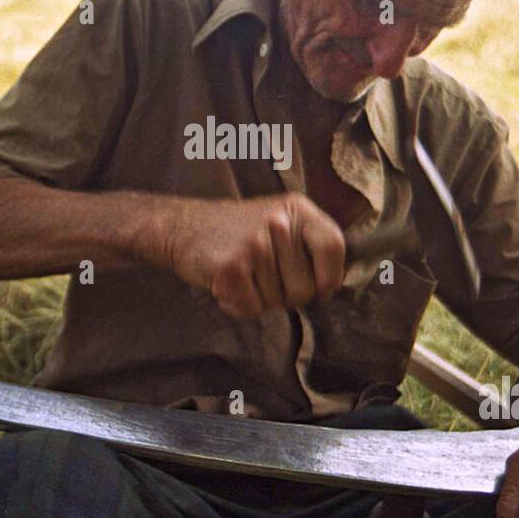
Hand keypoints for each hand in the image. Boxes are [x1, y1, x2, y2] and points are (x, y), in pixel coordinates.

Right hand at [163, 192, 345, 319]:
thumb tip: (336, 284)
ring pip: (277, 303)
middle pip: (306, 288)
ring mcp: (255, 244)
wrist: (182, 227)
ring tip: (242, 275)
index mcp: (297, 209)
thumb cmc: (237, 232)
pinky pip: (251, 309)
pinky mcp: (231, 267)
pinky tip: (227, 285)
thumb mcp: (281, 221)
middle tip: (262, 275)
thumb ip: (310, 245)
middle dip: (287, 294)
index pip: (333, 247)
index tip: (320, 288)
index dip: (330, 277)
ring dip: (259, 299)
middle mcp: (279, 223)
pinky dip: (238, 306)